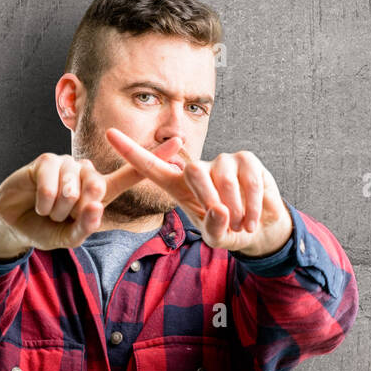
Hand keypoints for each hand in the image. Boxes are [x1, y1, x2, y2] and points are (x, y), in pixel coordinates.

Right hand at [0, 142, 184, 258]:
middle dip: (78, 211)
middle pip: (98, 188)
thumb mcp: (71, 236)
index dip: (154, 159)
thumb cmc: (49, 229)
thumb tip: (95, 204)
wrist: (16, 223)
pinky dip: (45, 202)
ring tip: (51, 210)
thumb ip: (86, 226)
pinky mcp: (46, 160)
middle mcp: (87, 173)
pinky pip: (51, 184)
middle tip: (65, 216)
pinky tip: (40, 204)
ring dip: (59, 209)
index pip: (131, 174)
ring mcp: (68, 164)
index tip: (178, 144)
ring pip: (73, 189)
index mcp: (101, 191)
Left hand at [104, 127, 293, 256]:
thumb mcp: (217, 238)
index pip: (151, 165)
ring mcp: (223, 160)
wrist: (261, 229)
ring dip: (235, 208)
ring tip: (241, 225)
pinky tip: (253, 221)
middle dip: (209, 199)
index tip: (109, 133)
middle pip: (192, 171)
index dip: (131, 151)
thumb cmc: (231, 231)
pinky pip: (247, 181)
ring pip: (222, 178)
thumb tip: (219, 210)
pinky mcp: (247, 159)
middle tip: (226, 223)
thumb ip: (213, 228)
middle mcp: (198, 168)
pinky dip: (252, 206)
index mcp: (180, 185)